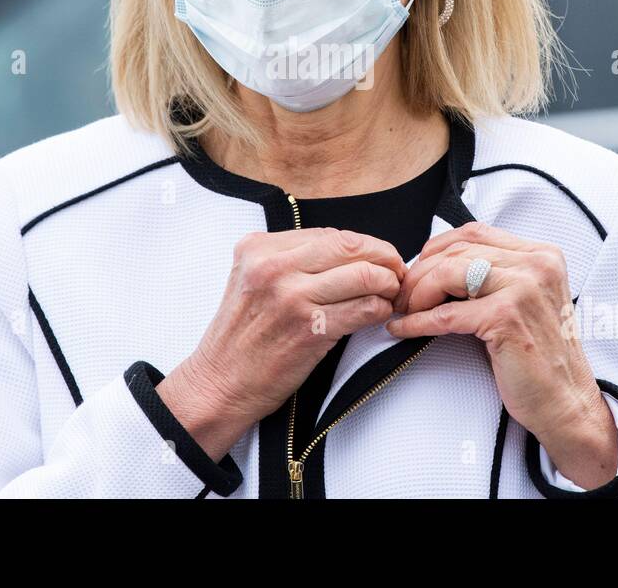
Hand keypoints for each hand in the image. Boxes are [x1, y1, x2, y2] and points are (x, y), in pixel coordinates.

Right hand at [160, 227, 405, 460]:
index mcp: (258, 248)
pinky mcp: (309, 329)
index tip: (377, 256)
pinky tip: (379, 314)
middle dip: (384, 257)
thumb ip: (289, 259)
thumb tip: (348, 251)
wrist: (220, 382)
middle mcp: (273, 267)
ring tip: (391, 294)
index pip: (329, 234)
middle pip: (350, 246)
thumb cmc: (240, 337)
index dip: (363, 244)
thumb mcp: (251, 279)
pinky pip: (364, 308)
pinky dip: (381, 309)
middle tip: (397, 271)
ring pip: (364, 275)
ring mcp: (291, 297)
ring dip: (388, 284)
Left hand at [386, 221, 617, 488]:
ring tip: (404, 311)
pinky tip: (404, 328)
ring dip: (416, 293)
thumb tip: (437, 262)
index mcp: (542, 255)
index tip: (417, 269)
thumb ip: (496, 274)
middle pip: (457, 251)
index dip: (436, 249)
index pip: (474, 233)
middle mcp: (537, 265)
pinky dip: (418, 322)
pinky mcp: (506, 317)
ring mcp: (523, 288)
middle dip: (420, 272)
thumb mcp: (526, 300)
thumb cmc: (542, 357)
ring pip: (447, 274)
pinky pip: (446, 314)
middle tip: (401, 295)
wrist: (566, 403)